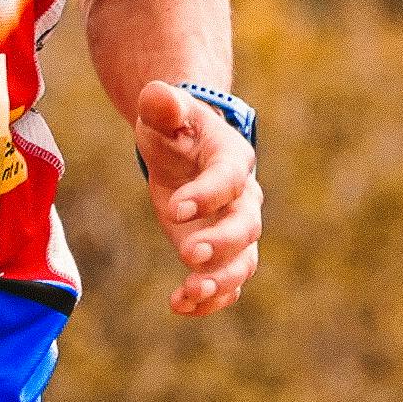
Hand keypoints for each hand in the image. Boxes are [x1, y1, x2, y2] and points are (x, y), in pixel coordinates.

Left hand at [130, 78, 262, 317]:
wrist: (183, 145)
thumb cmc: (174, 125)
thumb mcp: (164, 109)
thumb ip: (162, 103)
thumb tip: (156, 95)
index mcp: (231, 159)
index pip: (228, 179)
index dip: (206, 195)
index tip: (173, 210)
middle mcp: (242, 198)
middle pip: (246, 227)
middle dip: (220, 243)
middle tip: (188, 253)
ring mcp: (233, 230)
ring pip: (243, 262)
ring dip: (220, 282)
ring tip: (189, 294)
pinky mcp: (219, 254)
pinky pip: (225, 284)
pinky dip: (208, 301)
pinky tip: (179, 305)